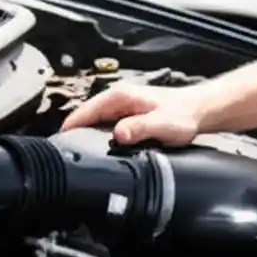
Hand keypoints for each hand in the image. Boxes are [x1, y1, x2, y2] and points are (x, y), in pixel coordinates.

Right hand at [59, 83, 202, 145]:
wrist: (199, 111)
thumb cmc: (183, 115)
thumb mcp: (162, 125)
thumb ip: (140, 128)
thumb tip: (119, 134)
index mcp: (119, 97)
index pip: (81, 112)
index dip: (67, 130)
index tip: (58, 148)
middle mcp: (116, 99)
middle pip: (83, 118)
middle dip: (73, 136)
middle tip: (66, 159)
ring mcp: (119, 107)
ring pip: (92, 123)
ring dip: (84, 137)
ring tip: (77, 157)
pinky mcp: (125, 115)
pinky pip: (103, 127)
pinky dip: (96, 137)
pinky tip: (97, 150)